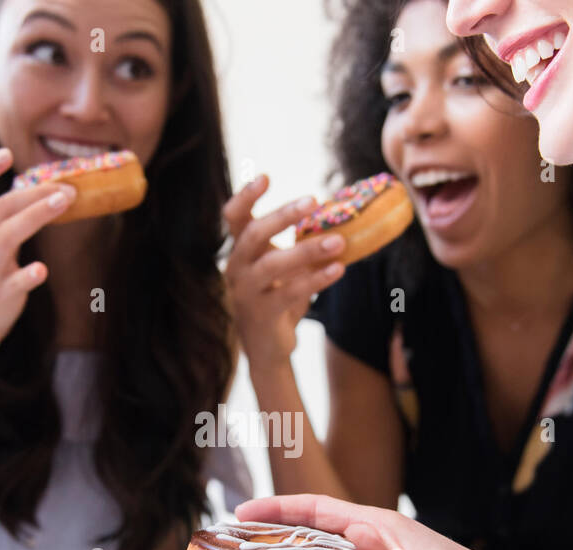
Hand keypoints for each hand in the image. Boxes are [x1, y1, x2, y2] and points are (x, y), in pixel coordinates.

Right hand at [0, 148, 74, 350]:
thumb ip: (4, 213)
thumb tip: (43, 184)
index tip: (5, 154)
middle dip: (31, 193)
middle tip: (65, 186)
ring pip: (7, 238)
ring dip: (36, 217)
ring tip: (66, 202)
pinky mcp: (2, 294)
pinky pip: (14, 283)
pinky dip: (28, 275)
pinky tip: (43, 270)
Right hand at [223, 174, 346, 368]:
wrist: (268, 350)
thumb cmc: (279, 300)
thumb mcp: (286, 268)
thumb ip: (299, 243)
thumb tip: (337, 216)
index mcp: (240, 251)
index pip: (233, 216)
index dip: (246, 195)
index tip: (266, 177)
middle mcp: (236, 268)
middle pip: (253, 234)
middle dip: (283, 215)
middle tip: (313, 200)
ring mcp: (246, 292)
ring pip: (273, 264)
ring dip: (308, 250)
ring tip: (339, 242)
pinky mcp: (261, 315)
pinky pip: (289, 293)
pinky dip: (316, 279)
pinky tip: (338, 269)